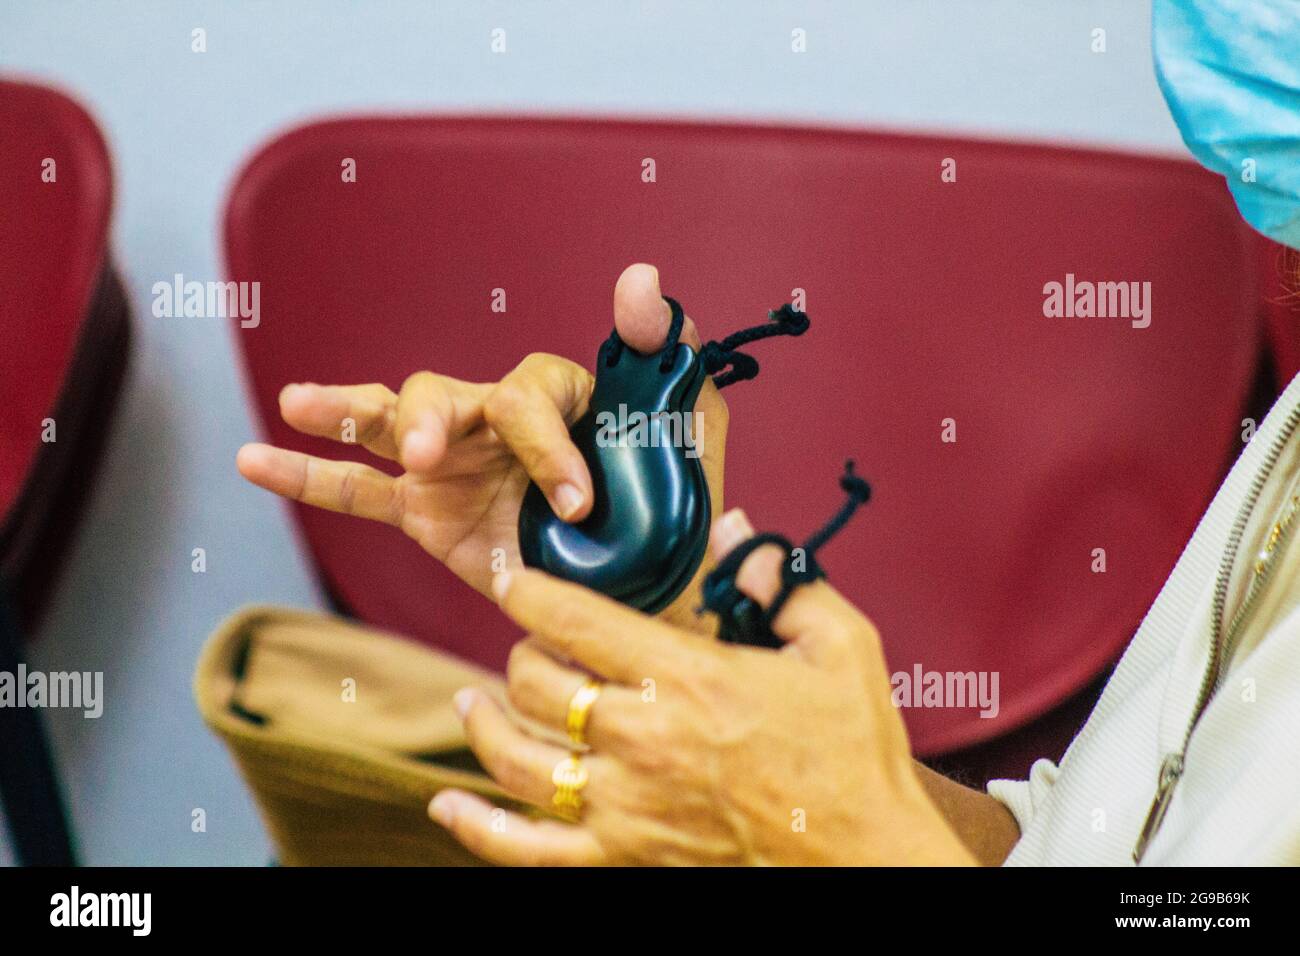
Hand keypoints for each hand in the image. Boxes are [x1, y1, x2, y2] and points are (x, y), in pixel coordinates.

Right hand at [236, 263, 728, 629]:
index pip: (529, 397)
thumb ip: (661, 351)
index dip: (546, 444)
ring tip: (300, 403)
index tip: (575, 503)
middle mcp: (494, 419)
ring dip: (345, 412)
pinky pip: (354, 489)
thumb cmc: (670, 499)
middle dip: (428, 418)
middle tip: (427, 454)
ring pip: (385, 422)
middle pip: (442, 392)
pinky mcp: (422, 508)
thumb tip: (640, 278)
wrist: (644, 584)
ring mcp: (451, 461)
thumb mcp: (684, 423)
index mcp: (554, 398)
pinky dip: (305, 475)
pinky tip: (254, 459)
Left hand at [427, 509, 974, 865]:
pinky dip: (479, 830)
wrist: (864, 857)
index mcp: (687, 677)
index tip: (513, 577)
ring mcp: (624, 805)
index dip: (530, 589)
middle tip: (533, 645)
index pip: (575, 618)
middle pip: (535, 682)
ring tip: (469, 703)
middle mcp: (641, 738)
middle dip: (522, 653)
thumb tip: (734, 531)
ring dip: (483, 723)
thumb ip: (783, 582)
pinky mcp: (623, 859)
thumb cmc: (854, 753)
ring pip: (516, 757)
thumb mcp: (842, 647)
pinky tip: (448, 807)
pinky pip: (527, 850)